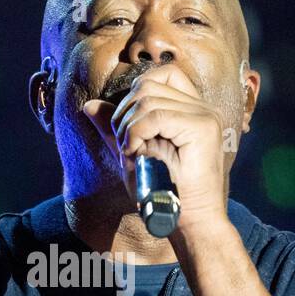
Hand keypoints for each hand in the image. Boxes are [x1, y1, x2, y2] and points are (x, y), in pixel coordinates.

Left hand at [82, 62, 229, 233]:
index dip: (135, 94)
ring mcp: (205, 115)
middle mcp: (202, 107)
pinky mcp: (203, 127)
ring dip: (129, 127)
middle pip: (148, 84)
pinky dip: (136, 133)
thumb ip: (115, 128)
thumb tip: (89, 105)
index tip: (129, 130)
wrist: (189, 221)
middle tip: (126, 145)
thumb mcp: (133, 153)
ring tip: (133, 153)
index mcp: (192, 108)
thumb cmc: (163, 192)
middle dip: (125, 113)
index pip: (160, 74)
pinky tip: (136, 154)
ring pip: (148, 99)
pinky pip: (155, 115)